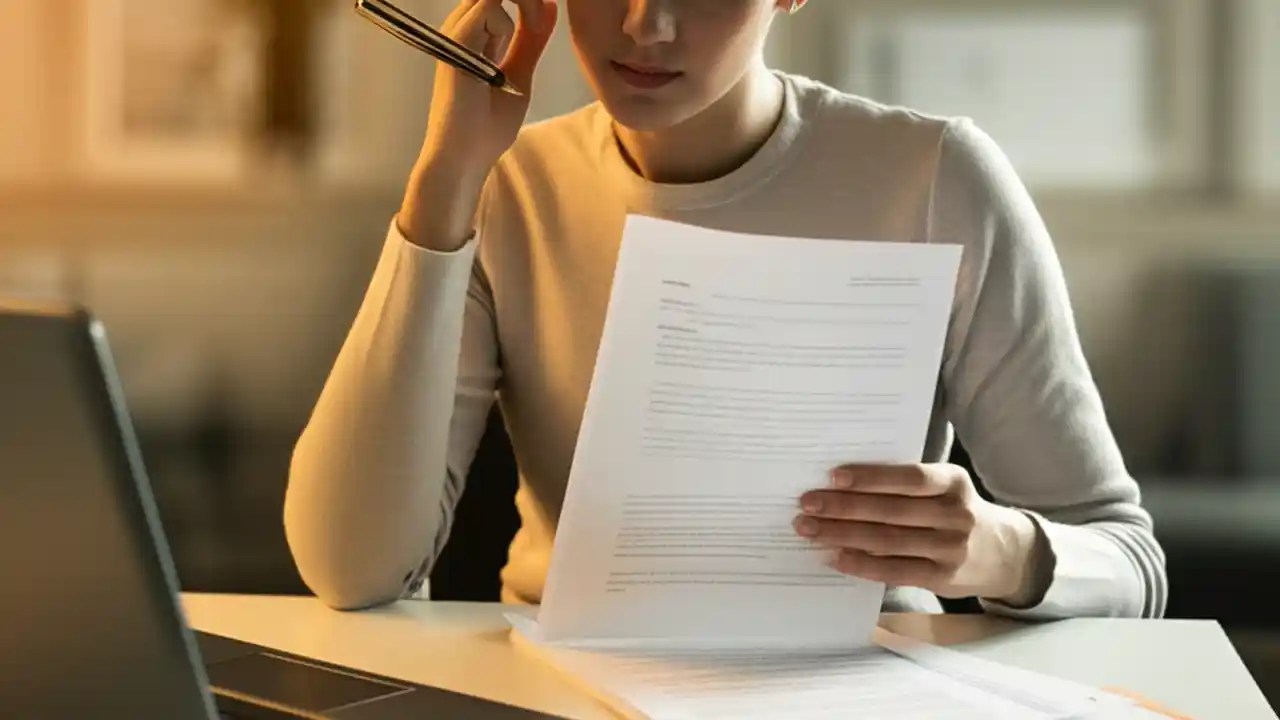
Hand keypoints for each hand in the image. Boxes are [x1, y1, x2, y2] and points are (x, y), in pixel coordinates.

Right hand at [399, 0, 558, 249]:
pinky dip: (511, 17)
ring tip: (535, 26)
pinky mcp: (457, 43)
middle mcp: (461, 28)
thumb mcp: (519, 77)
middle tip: (539, 22)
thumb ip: (531, 42)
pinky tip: (518, 36)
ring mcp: (456, 33)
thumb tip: (549, 8)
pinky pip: (488, 5)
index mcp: (474, 34)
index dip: (526, 0)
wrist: (465, 158)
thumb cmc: (486, 128)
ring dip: (523, 1)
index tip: (541, 22)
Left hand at [792, 463, 1045, 604]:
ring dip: (843, 535)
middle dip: (843, 507)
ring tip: (811, 530)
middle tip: (807, 504)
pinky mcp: (943, 578)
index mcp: (953, 481)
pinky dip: (862, 564)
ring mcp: (950, 549)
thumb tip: (842, 485)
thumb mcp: (945, 489)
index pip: (909, 477)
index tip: (833, 476)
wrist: (1005, 553)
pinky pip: (895, 571)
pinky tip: (835, 557)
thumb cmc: (956, 512)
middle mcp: (955, 514)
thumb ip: (906, 486)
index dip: (871, 478)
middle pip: (891, 510)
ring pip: (888, 541)